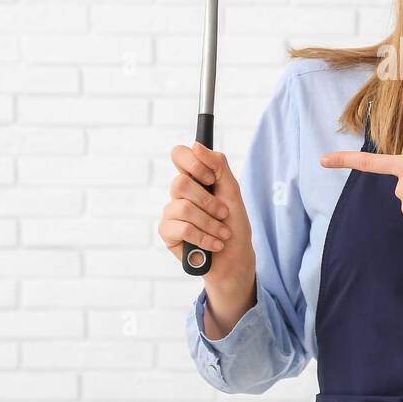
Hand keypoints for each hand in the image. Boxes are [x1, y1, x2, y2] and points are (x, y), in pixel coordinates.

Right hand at [159, 142, 255, 286]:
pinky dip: (204, 237)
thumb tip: (196, 145)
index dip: (193, 164)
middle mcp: (179, 194)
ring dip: (210, 223)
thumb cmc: (233, 224)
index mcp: (194, 179)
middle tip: (223, 213)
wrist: (235, 257)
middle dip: (208, 202)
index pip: (179, 155)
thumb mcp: (232, 191)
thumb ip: (218, 166)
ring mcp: (171, 213)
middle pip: (180, 183)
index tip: (210, 179)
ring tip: (222, 233)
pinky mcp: (167, 233)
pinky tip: (214, 244)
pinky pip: (182, 228)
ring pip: (183, 208)